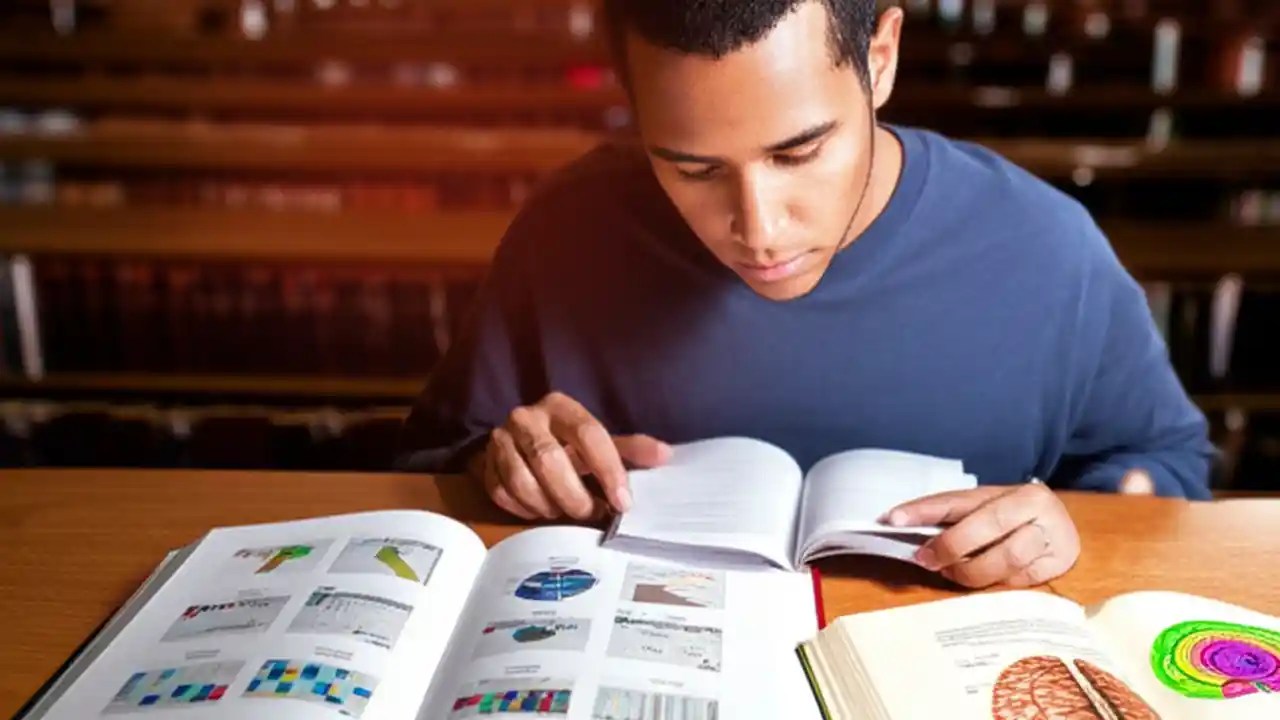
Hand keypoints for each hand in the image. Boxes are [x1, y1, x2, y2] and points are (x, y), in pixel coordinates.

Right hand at [476, 392, 671, 521]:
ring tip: (565, 511)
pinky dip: (526, 510)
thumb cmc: (568, 442)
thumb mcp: (600, 441)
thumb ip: (629, 449)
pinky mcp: (483, 463)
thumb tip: (666, 455)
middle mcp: (526, 417)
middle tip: (593, 513)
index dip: (609, 471)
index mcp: (560, 405)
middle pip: (550, 461)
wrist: (519, 441)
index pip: (588, 435)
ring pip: (523, 482)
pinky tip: (542, 510)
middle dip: (575, 496)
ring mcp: (500, 440)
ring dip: (549, 505)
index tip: (623, 502)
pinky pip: (504, 495)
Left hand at [882, 483, 1080, 588]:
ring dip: (972, 570)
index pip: (960, 499)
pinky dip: (997, 582)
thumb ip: (952, 517)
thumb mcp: (984, 510)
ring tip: (954, 571)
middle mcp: (1037, 507)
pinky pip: (1019, 581)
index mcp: (1014, 490)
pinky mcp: (1059, 565)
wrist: (1062, 531)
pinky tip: (988, 579)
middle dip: (951, 546)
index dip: (924, 510)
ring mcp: (1054, 536)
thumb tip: (899, 526)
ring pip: (1005, 558)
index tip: (893, 519)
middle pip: (988, 525)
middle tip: (925, 560)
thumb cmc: (1013, 520)